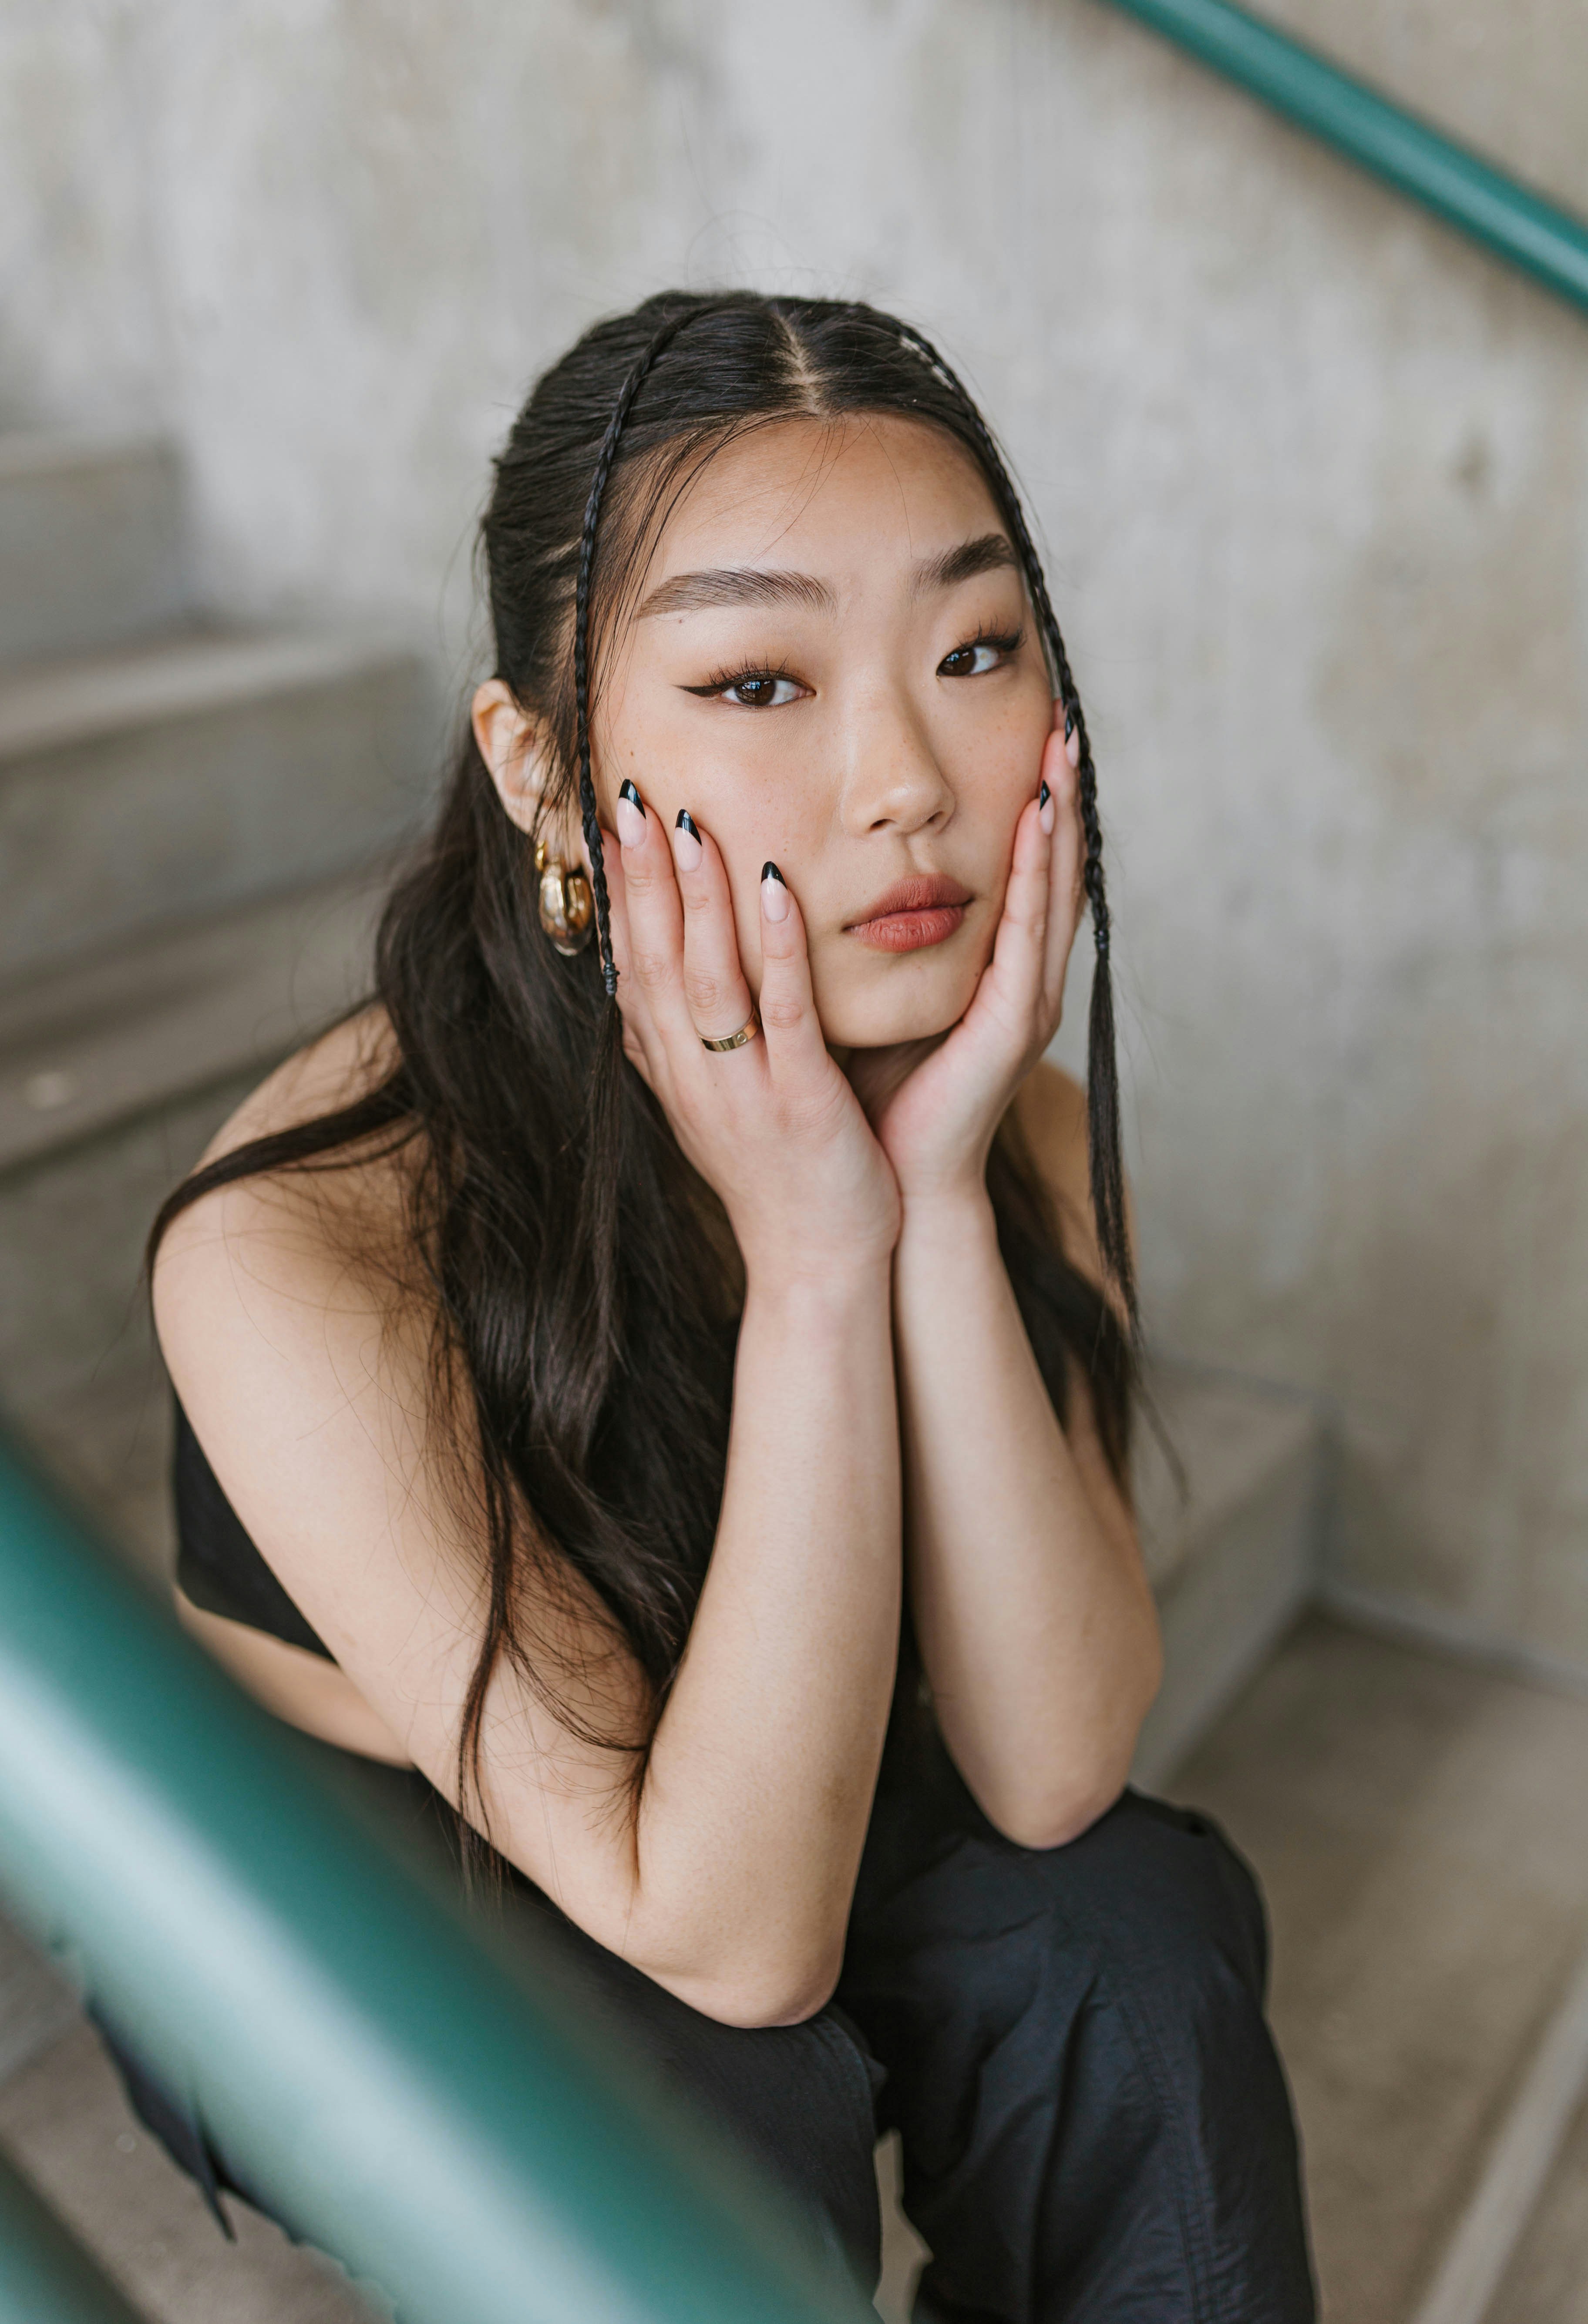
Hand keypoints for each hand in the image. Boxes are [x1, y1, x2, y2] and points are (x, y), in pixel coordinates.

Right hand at [601, 784, 900, 1290]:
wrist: (816, 1266)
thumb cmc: (776, 1176)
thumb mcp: (711, 1106)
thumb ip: (672, 1045)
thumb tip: (627, 983)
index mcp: (675, 1069)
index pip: (632, 964)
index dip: (618, 892)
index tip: (608, 820)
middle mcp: (694, 1074)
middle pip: (654, 959)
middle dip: (640, 876)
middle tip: (628, 794)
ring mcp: (742, 1088)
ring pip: (707, 978)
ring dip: (695, 898)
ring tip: (689, 824)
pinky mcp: (800, 1101)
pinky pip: (782, 1016)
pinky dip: (774, 950)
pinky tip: (775, 890)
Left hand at [847, 707, 1083, 1208]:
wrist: (886, 1185)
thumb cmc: (871, 1097)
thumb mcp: (870, 998)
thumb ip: (868, 944)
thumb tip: (816, 874)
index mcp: (989, 976)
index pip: (1017, 875)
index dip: (1027, 808)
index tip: (1025, 734)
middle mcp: (1019, 983)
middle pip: (1047, 870)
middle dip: (1057, 792)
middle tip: (1059, 717)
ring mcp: (1024, 1003)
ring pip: (1049, 890)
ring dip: (1059, 815)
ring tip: (1062, 746)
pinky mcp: (1012, 1024)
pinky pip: (1027, 934)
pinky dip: (1035, 872)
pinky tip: (1036, 818)